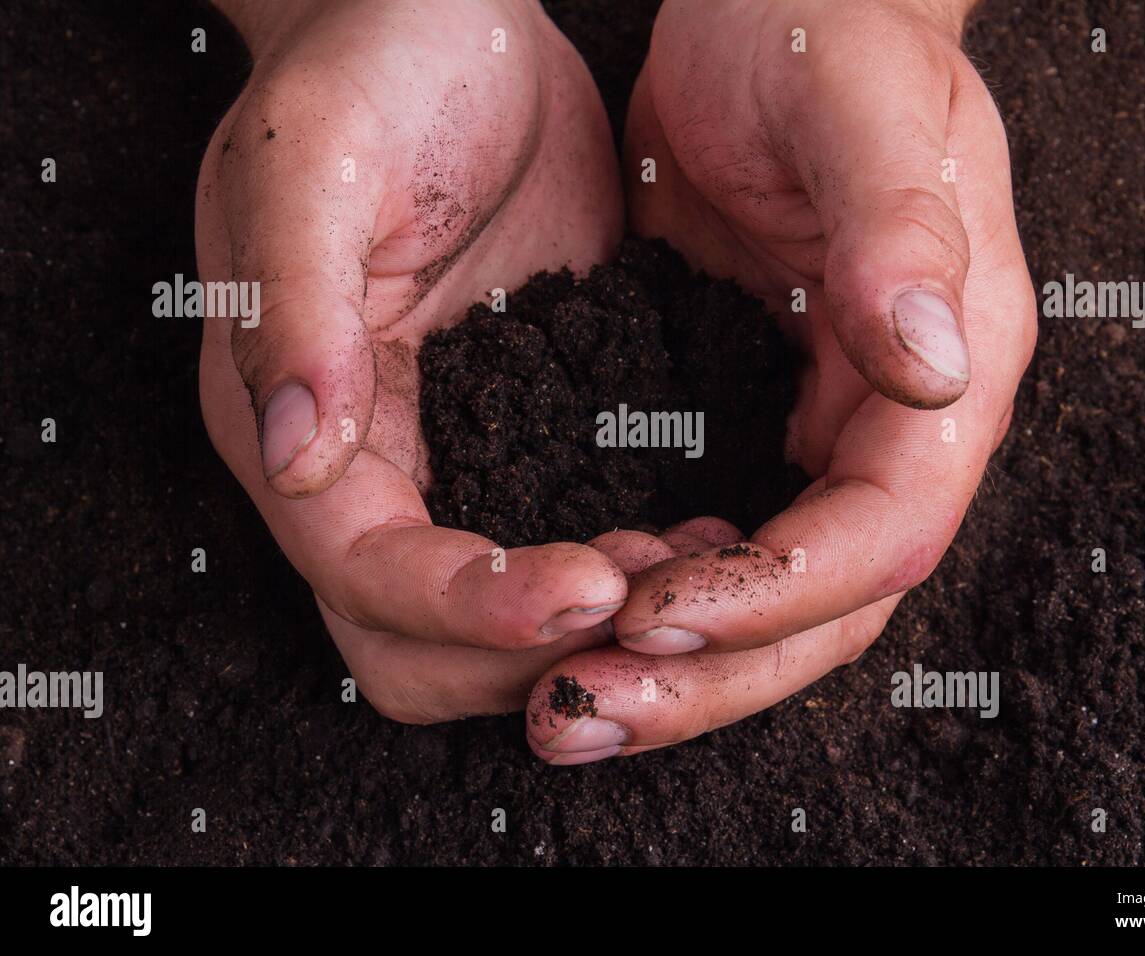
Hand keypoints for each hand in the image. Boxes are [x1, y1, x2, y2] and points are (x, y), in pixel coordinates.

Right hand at [196, 0, 628, 720]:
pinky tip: (701, 530)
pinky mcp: (526, 436)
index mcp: (288, 418)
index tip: (585, 589)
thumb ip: (294, 308)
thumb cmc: (372, 66)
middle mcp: (364, 466)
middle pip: (417, 645)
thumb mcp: (319, 160)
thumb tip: (297, 460)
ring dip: (586, 627)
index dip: (467, 605)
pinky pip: (565, 548)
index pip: (364, 575)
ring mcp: (449, 460)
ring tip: (689, 567)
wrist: (451, 27)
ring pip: (494, 625)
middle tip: (646, 597)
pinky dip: (627, 570)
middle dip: (528, 649)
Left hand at [525, 0, 1035, 761]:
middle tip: (585, 713)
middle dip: (714, 673)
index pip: (885, 530)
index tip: (656, 614)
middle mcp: (901, 418)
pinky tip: (585, 615)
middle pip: (830, 604)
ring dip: (678, 665)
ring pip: (775, 597)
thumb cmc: (828, 35)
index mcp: (954, 362)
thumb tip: (932, 373)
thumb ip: (899, 233)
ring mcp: (832, 425)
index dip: (777, 592)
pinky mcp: (762, 414)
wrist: (782, 9)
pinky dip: (663, 592)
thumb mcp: (862, 109)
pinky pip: (726, 540)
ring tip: (568, 703)